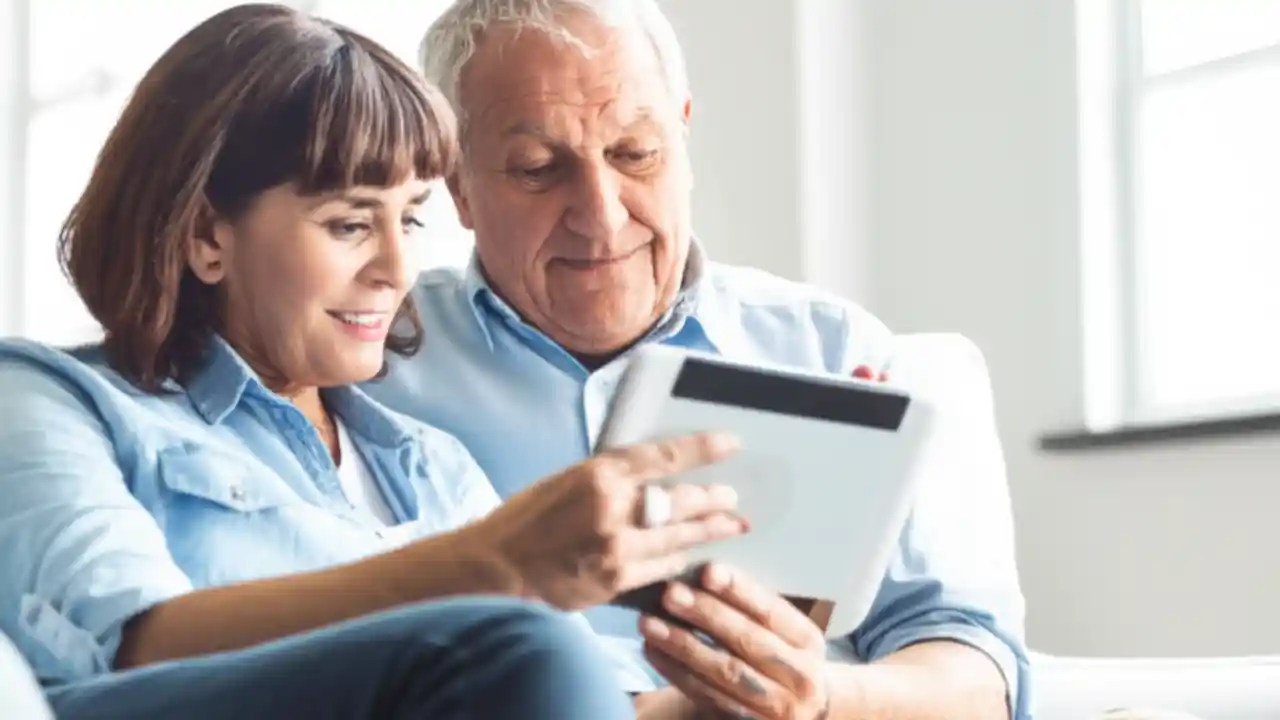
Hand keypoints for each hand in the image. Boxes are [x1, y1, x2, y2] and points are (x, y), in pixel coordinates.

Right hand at [459, 433, 748, 610]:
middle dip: (714, 499)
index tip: (731, 443)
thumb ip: (612, 477)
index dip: (704, 449)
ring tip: (731, 525)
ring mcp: (616, 547)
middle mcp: (612, 508)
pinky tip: (691, 556)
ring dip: (709, 531)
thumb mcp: (570, 479)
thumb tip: (656, 475)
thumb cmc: (530, 518)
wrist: (499, 565)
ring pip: (680, 537)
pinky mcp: (616, 580)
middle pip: (681, 500)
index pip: (665, 455)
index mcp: (599, 473)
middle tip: (732, 496)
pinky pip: (663, 568)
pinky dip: (679, 560)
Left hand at [640, 564, 830, 719]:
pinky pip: (708, 697)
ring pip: (724, 672)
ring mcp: (777, 706)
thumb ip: (752, 608)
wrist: (802, 710)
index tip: (708, 570)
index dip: (740, 591)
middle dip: (706, 615)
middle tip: (670, 593)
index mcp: (808, 641)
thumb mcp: (786, 633)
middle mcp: (799, 675)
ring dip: (683, 645)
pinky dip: (677, 672)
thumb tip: (703, 572)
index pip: (772, 612)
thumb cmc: (782, 656)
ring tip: (650, 622)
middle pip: (748, 641)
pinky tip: (653, 650)